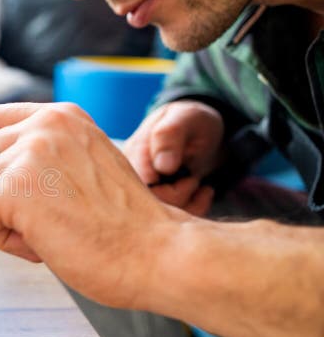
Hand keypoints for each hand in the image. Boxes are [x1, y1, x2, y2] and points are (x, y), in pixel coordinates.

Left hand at [0, 103, 186, 308]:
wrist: (159, 253)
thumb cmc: (126, 225)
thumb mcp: (82, 165)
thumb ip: (40, 158)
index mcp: (60, 117)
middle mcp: (44, 125)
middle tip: (13, 222)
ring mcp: (30, 153)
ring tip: (44, 233)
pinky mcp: (16, 189)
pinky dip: (1, 242)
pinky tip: (40, 244)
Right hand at [123, 100, 223, 216]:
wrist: (201, 132)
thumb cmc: (190, 121)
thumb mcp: (184, 118)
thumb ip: (170, 135)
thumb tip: (161, 167)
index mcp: (132, 153)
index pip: (135, 186)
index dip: (163, 189)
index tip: (183, 174)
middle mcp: (132, 176)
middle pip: (146, 206)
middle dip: (178, 197)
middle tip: (192, 178)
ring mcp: (146, 191)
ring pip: (161, 216)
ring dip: (189, 204)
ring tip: (198, 182)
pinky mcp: (161, 203)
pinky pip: (174, 218)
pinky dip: (196, 208)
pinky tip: (204, 191)